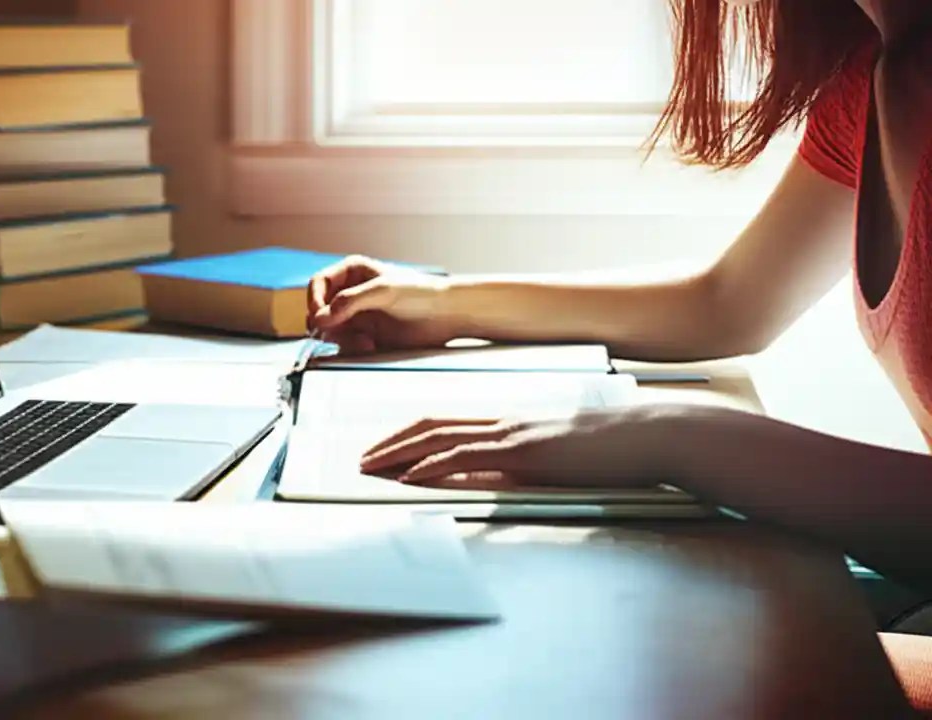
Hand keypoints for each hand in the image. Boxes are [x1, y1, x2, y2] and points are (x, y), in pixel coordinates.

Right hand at [306, 255, 457, 354]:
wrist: (446, 315)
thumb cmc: (421, 294)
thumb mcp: (383, 291)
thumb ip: (350, 302)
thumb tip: (320, 318)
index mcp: (352, 272)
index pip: (318, 284)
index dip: (314, 300)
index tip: (319, 318)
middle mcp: (351, 293)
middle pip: (319, 310)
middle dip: (328, 324)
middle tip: (341, 333)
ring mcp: (356, 315)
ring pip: (329, 330)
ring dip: (342, 339)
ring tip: (365, 341)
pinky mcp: (364, 334)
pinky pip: (344, 344)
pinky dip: (353, 347)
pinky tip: (370, 345)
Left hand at [358, 406, 695, 489]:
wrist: (648, 434)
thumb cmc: (612, 447)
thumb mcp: (557, 453)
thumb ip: (524, 462)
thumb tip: (494, 477)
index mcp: (511, 421)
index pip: (446, 421)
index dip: (410, 433)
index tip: (384, 447)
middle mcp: (504, 421)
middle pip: (431, 424)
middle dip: (391, 441)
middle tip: (362, 457)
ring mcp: (513, 434)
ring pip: (440, 438)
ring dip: (400, 453)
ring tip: (372, 466)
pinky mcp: (524, 452)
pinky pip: (467, 457)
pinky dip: (434, 466)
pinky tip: (414, 475)